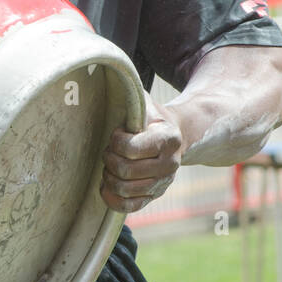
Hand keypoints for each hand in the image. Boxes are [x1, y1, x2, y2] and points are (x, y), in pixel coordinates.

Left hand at [100, 96, 183, 212]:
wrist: (175, 135)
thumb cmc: (151, 116)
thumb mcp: (144, 101)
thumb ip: (129, 92)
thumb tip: (106, 74)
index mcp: (168, 138)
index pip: (130, 148)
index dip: (115, 141)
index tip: (116, 134)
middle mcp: (169, 164)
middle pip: (124, 171)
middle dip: (109, 159)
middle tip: (109, 150)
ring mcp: (163, 183)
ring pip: (124, 190)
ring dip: (109, 177)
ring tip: (110, 165)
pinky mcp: (154, 196)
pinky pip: (129, 207)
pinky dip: (112, 198)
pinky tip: (106, 185)